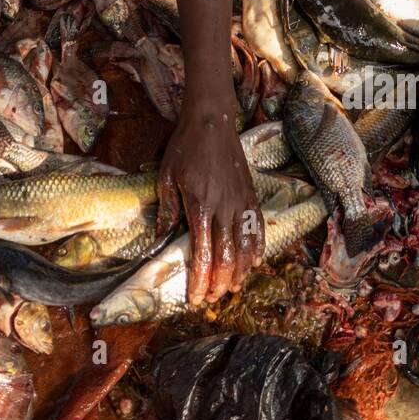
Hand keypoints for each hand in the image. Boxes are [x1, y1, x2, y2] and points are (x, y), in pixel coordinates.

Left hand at [157, 93, 263, 305]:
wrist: (211, 121)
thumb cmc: (184, 147)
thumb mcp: (166, 175)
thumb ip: (168, 208)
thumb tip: (161, 238)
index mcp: (199, 205)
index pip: (202, 253)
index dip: (200, 280)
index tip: (196, 298)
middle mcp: (223, 207)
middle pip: (226, 256)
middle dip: (219, 282)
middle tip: (212, 298)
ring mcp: (240, 201)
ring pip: (245, 246)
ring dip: (239, 271)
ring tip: (232, 287)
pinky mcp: (250, 195)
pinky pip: (257, 227)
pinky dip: (257, 248)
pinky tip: (254, 263)